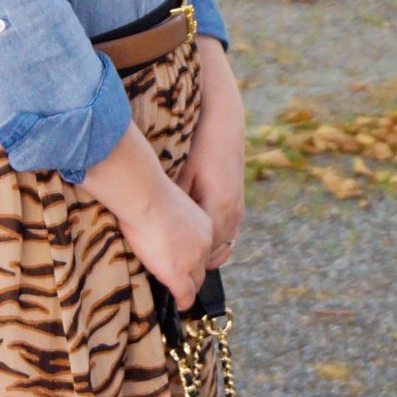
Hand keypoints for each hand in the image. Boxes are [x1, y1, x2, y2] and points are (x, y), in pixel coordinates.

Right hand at [77, 121, 214, 309]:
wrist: (145, 197)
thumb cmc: (147, 192)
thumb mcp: (164, 202)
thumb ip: (165, 214)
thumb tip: (151, 211)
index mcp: (203, 224)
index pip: (202, 249)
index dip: (192, 260)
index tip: (182, 264)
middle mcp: (204, 243)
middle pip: (201, 269)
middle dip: (192, 278)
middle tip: (181, 286)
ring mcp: (193, 260)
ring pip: (194, 283)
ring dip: (186, 290)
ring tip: (178, 297)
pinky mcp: (179, 274)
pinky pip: (184, 296)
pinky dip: (182, 303)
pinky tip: (179, 307)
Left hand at [176, 36, 245, 267]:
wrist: (222, 118)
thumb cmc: (198, 144)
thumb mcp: (180, 175)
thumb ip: (176, 202)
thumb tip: (158, 223)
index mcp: (219, 206)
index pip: (207, 249)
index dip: (190, 264)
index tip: (174, 275)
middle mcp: (232, 209)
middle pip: (218, 251)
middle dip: (199, 265)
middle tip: (180, 278)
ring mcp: (237, 204)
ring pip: (226, 241)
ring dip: (209, 254)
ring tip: (190, 267)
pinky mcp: (236, 198)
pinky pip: (229, 230)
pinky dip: (217, 240)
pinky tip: (202, 243)